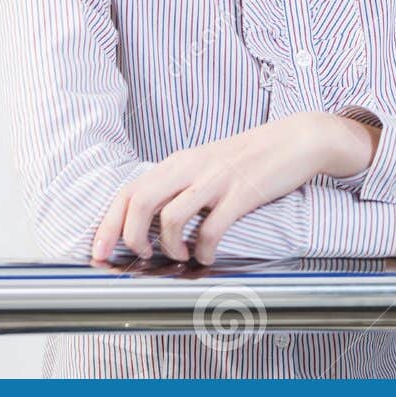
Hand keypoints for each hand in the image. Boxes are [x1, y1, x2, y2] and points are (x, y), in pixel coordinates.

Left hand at [91, 111, 377, 264]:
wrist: (297, 139)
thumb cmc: (252, 157)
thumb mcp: (207, 164)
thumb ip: (181, 185)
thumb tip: (152, 221)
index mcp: (179, 162)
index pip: (128, 190)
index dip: (107, 224)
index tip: (98, 252)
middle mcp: (191, 168)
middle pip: (139, 201)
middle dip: (129, 237)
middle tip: (141, 257)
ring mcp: (216, 180)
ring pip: (170, 217)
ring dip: (169, 247)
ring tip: (181, 255)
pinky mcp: (242, 193)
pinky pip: (211, 228)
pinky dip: (204, 249)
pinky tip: (208, 254)